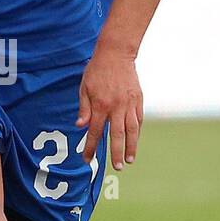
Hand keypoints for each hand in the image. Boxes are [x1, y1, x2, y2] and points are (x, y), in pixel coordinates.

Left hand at [76, 44, 142, 170]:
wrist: (116, 54)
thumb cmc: (97, 70)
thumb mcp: (85, 87)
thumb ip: (84, 108)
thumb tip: (81, 126)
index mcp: (100, 105)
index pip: (95, 131)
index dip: (91, 147)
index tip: (88, 159)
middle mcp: (116, 106)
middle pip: (117, 135)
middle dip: (116, 152)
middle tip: (118, 166)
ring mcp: (129, 103)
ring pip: (132, 129)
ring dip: (131, 146)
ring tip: (130, 159)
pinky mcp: (138, 99)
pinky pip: (139, 119)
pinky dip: (137, 131)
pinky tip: (135, 140)